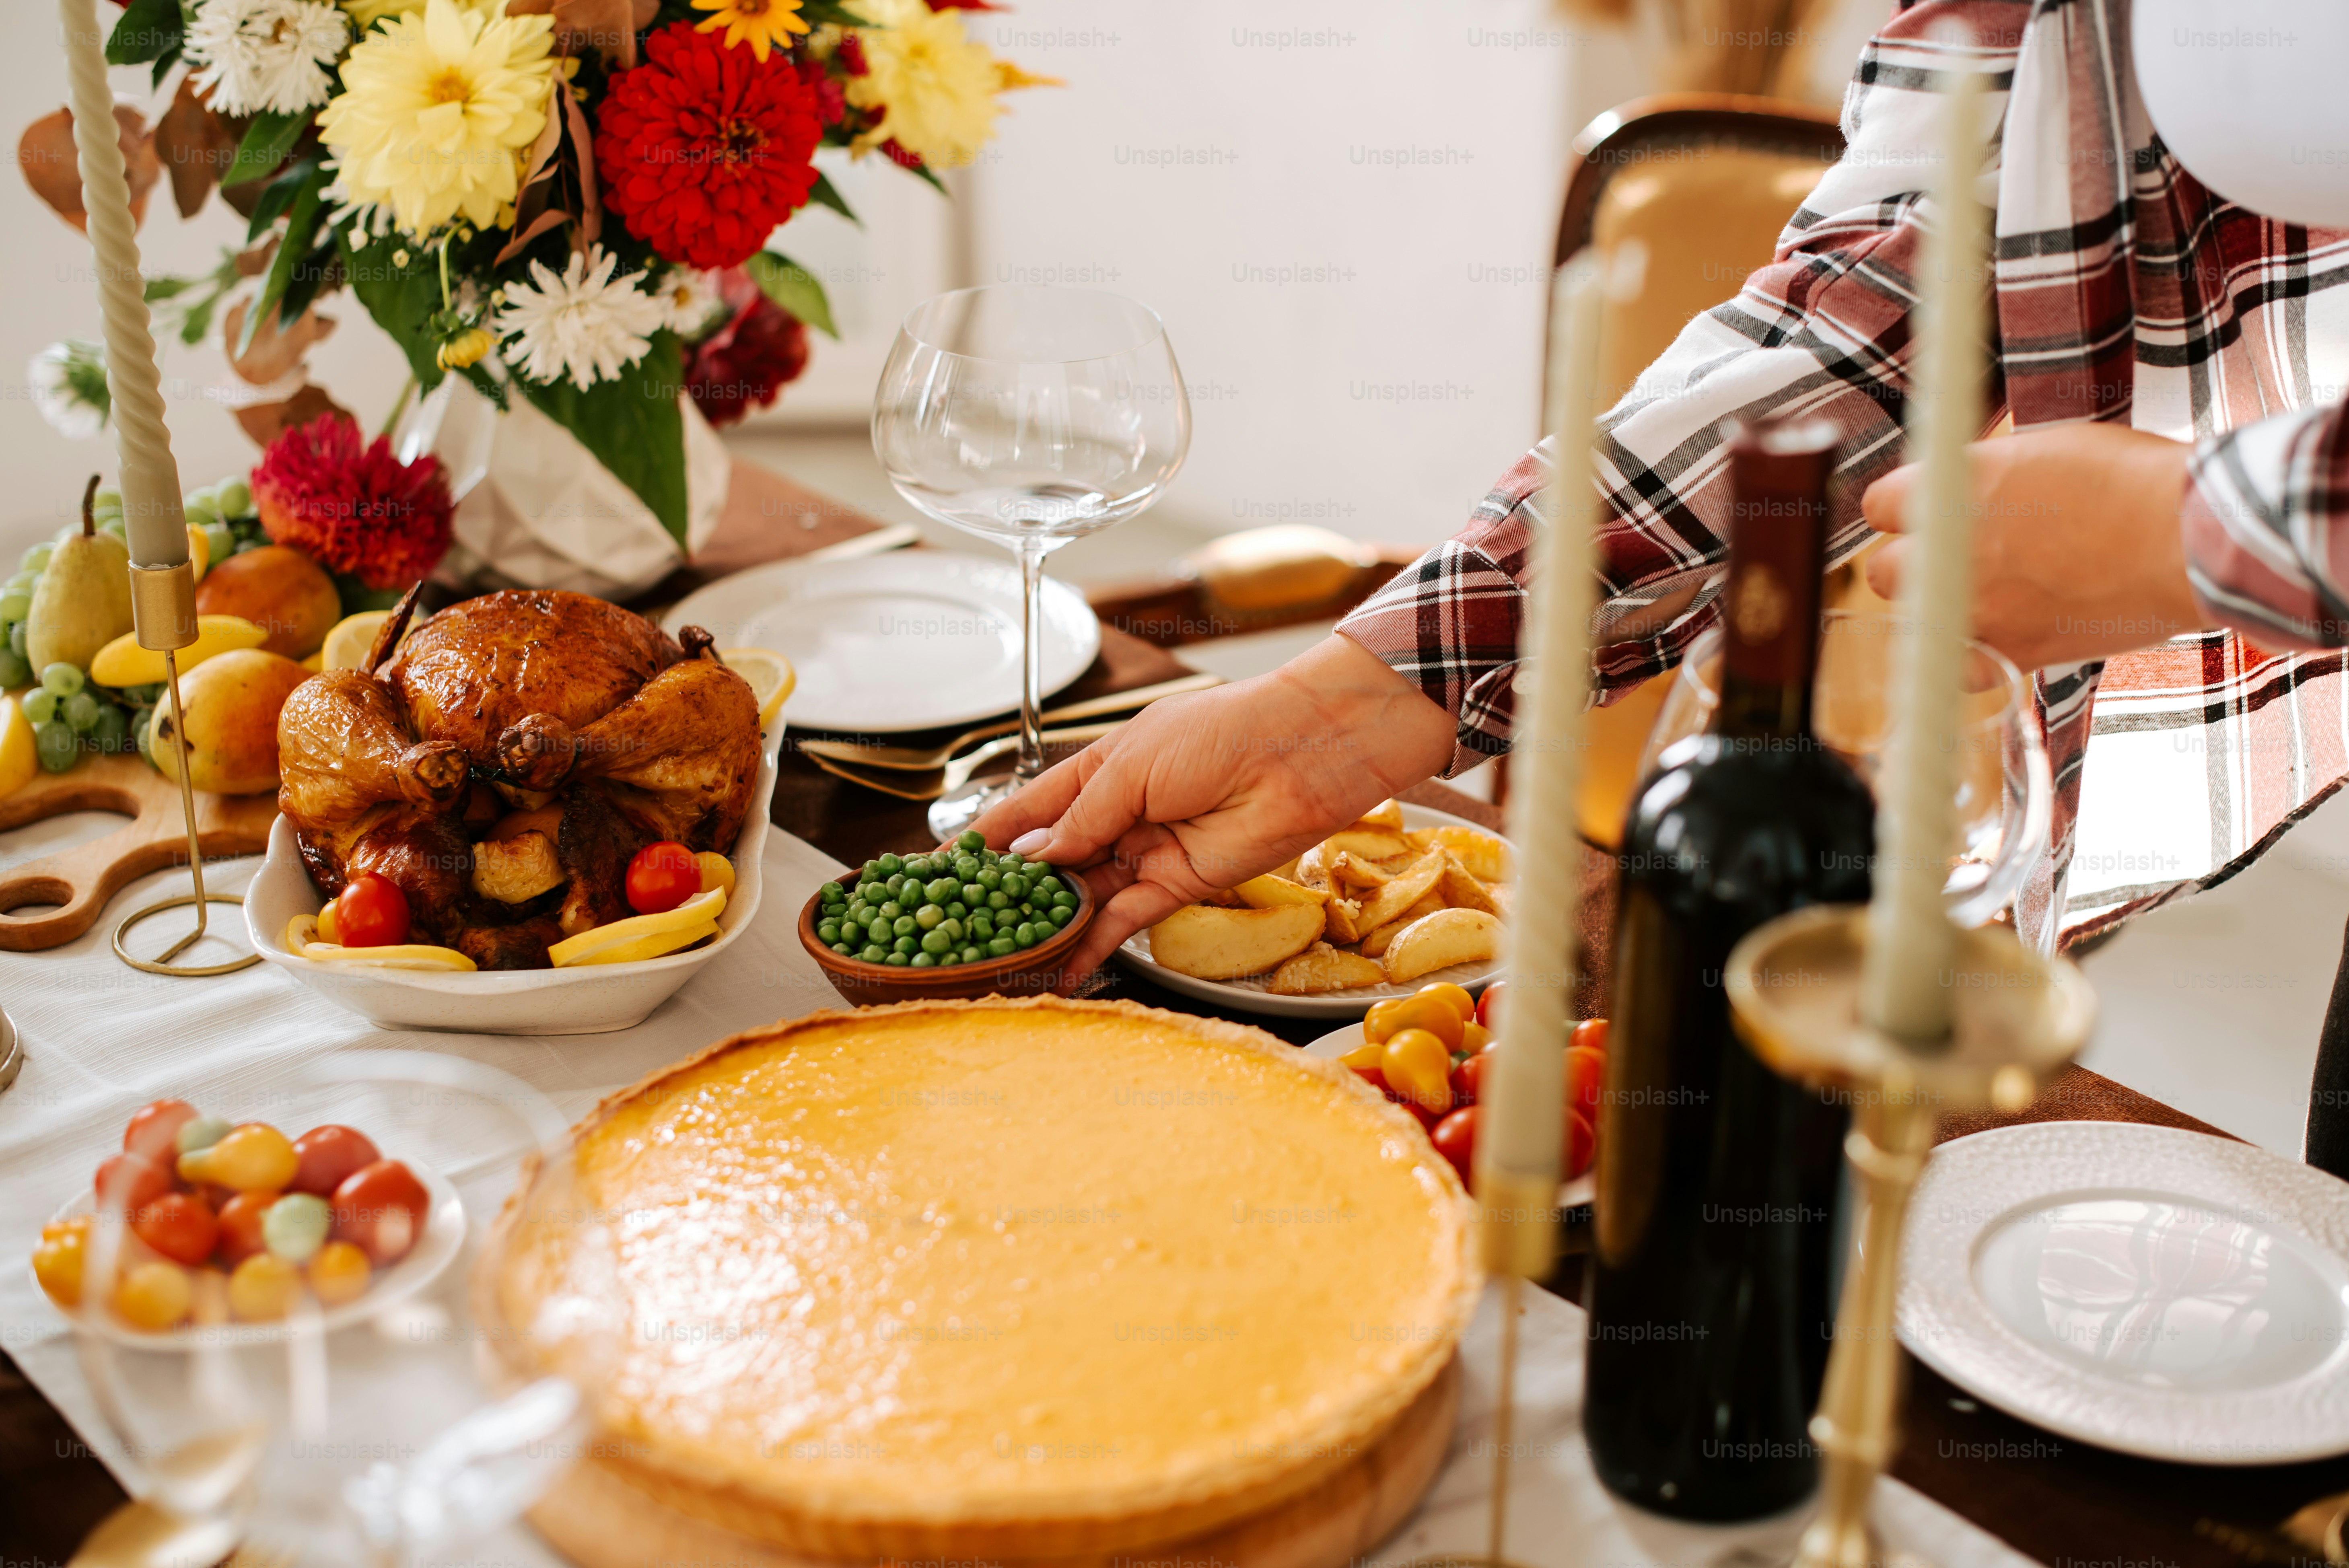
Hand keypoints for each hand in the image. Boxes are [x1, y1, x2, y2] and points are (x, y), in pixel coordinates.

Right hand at [972, 633, 1456, 985]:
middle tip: (964, 927)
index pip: (1028, 811)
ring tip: (1002, 956)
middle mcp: (1118, 814)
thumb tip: (1033, 859)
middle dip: (1010, 894)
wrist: (1300, 753)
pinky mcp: (1175, 886)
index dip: (987, 841)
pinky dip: (1091, 946)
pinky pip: (1123, 922)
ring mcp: (1144, 852)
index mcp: (1099, 771)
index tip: (942, 871)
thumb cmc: (1220, 733)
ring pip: (1082, 896)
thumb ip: (1083, 819)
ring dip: (1046, 925)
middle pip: (1051, 862)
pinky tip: (1059, 967)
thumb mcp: (1133, 767)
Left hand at [1862, 423, 2204, 669]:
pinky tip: (1999, 640)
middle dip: (1912, 566)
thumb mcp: (2046, 450)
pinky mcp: (2011, 652)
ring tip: (1983, 597)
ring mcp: (1976, 606)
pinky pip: (1960, 669)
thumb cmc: (2132, 479)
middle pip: (1884, 571)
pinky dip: (1973, 659)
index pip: (1879, 506)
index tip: (1924, 516)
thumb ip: (1988, 474)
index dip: (1903, 512)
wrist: (2188, 536)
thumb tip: (1966, 487)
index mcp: (1955, 487)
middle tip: (1952, 561)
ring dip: (1937, 610)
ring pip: (1914, 621)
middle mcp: (1951, 549)